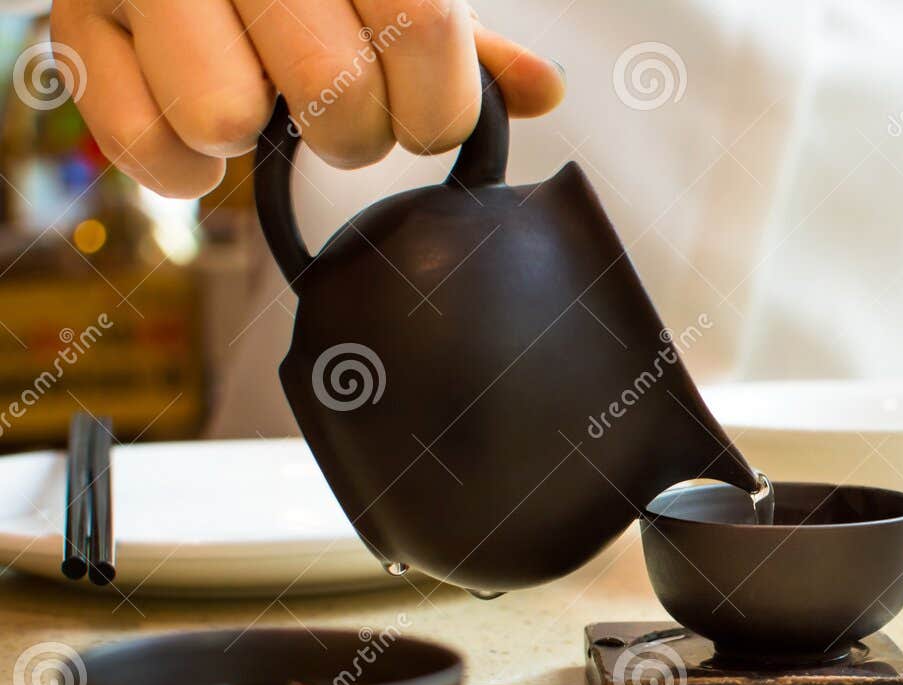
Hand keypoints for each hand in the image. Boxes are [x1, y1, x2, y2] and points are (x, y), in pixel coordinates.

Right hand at [49, 0, 564, 197]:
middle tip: (336, 113)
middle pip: (333, 91)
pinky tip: (192, 121)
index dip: (438, 107)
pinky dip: (180, 166)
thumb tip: (545, 92)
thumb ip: (456, 41)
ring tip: (253, 99)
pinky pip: (146, 145)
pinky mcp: (76, 18)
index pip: (426, 30)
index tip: (426, 119)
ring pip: (223, 117)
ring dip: (252, 140)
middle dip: (352, 134)